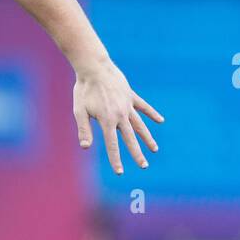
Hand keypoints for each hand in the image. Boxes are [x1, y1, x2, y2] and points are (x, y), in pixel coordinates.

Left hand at [73, 59, 163, 173]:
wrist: (94, 67)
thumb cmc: (84, 90)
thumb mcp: (79, 111)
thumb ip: (84, 129)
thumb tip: (85, 148)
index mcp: (107, 121)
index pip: (112, 145)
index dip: (116, 160)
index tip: (120, 172)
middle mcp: (120, 115)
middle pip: (130, 138)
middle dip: (137, 153)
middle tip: (144, 166)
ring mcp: (127, 105)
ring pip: (140, 125)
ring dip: (147, 138)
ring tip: (154, 149)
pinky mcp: (131, 96)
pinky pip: (143, 107)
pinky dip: (152, 113)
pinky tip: (160, 121)